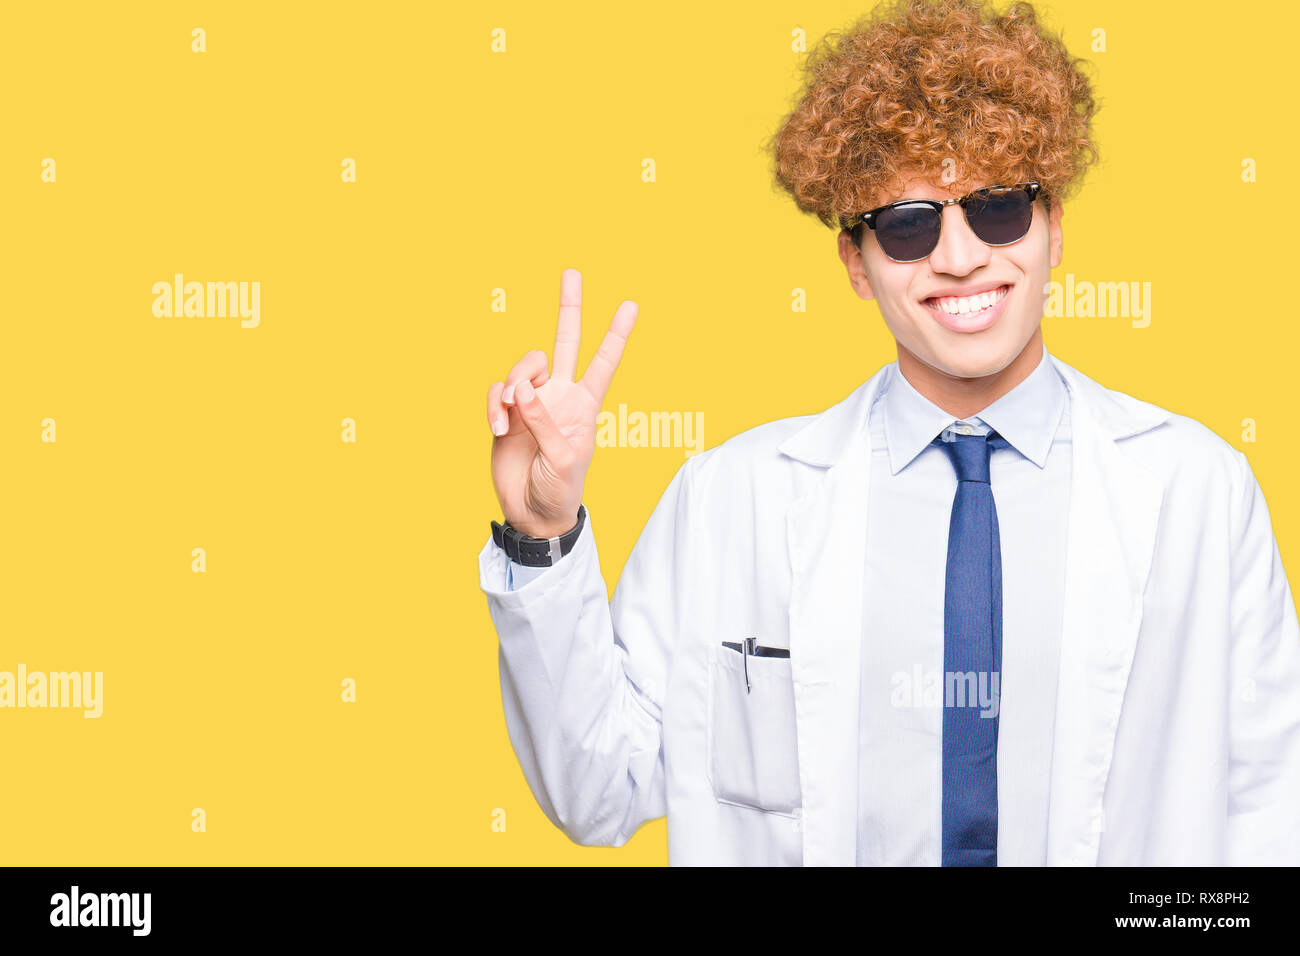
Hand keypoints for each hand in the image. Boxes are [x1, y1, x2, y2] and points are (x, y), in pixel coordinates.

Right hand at [487, 269, 637, 538]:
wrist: (531, 511)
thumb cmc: (559, 487)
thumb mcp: (563, 458)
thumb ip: (545, 421)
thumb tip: (521, 390)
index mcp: (585, 405)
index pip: (604, 363)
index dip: (616, 335)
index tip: (631, 305)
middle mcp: (559, 395)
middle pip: (566, 342)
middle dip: (569, 308)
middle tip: (572, 272)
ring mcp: (531, 402)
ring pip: (523, 366)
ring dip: (514, 385)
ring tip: (511, 417)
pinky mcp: (505, 413)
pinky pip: (497, 391)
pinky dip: (495, 406)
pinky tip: (500, 429)